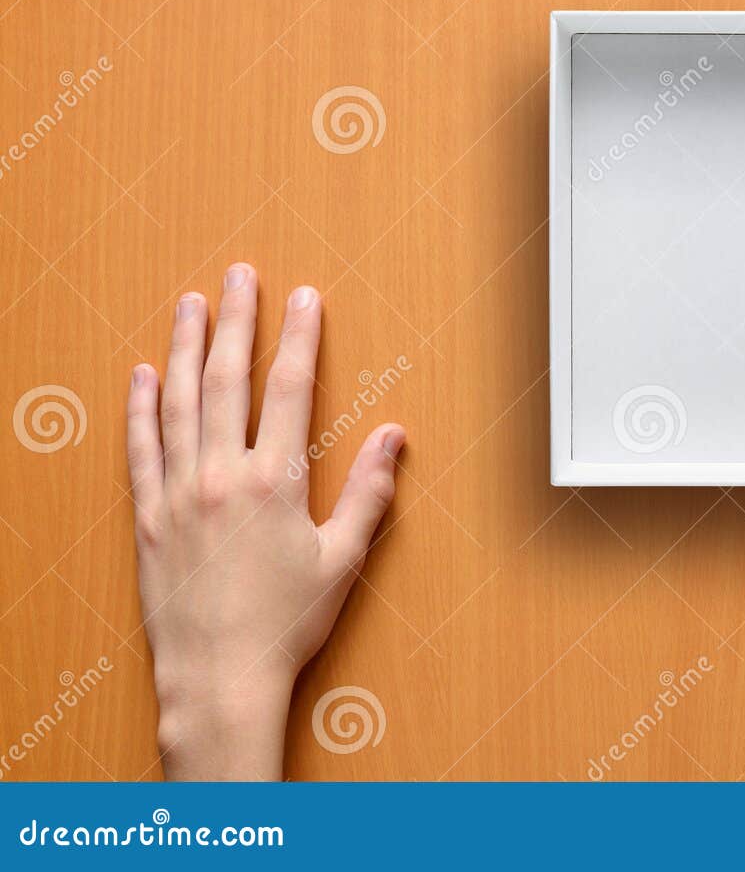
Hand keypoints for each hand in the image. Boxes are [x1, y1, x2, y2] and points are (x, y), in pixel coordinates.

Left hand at [125, 263, 404, 779]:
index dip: (297, 338)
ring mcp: (178, 494)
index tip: (303, 299)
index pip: (289, 390)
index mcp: (274, 482)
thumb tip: (393, 437)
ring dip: (183, 347)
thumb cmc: (286, 623)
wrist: (218, 678)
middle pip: (227, 380)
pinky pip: (141, 448)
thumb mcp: (342, 558)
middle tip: (239, 276)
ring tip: (190, 305)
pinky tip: (142, 375)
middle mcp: (221, 477)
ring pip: (177, 402)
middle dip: (235, 321)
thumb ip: (368, 493)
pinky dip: (140, 408)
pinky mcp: (149, 518)